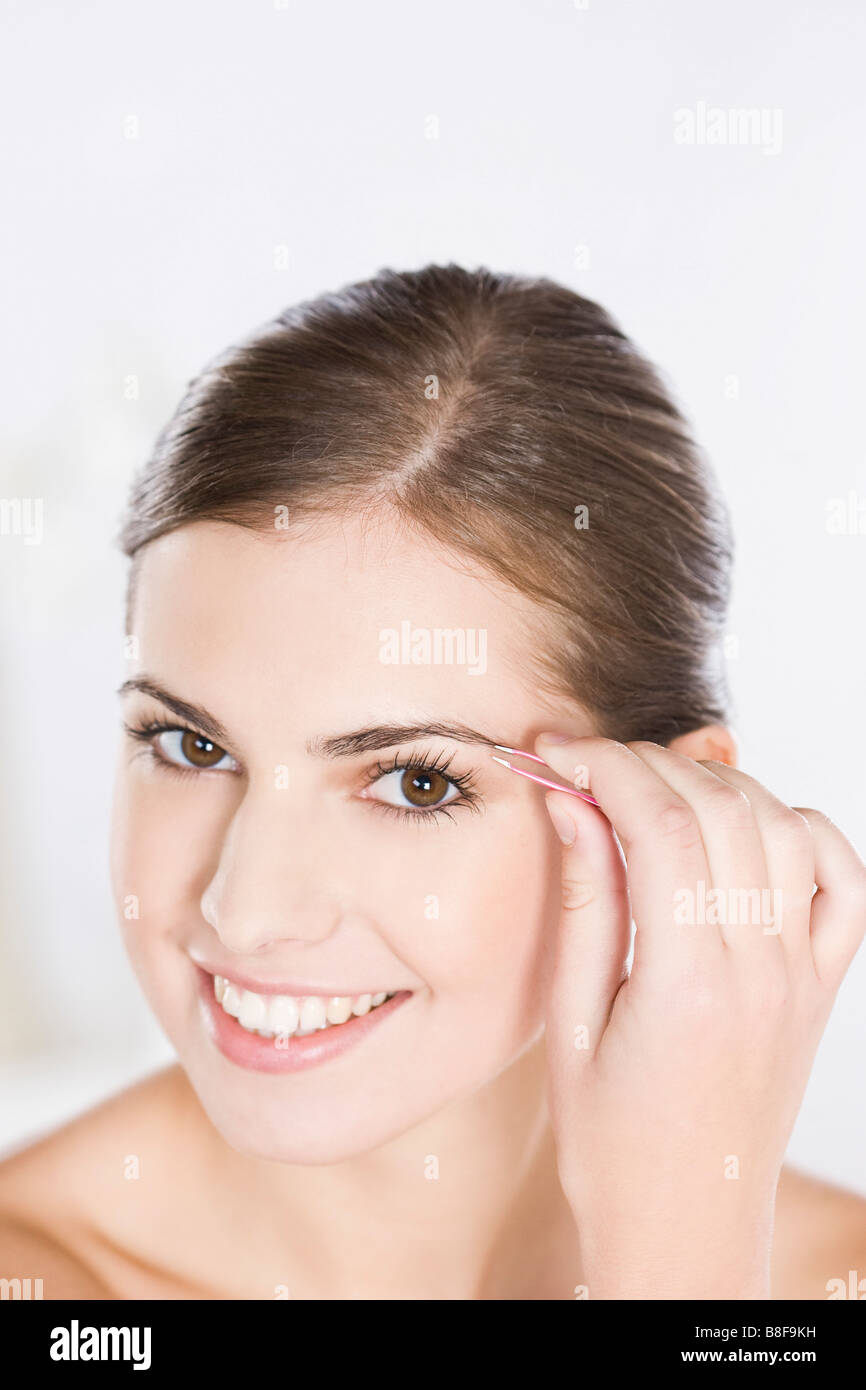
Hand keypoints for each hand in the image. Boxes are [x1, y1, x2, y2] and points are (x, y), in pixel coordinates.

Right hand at [538, 735, 865, 1298]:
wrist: (688, 1222)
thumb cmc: (613, 1141)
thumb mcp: (572, 1028)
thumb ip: (583, 907)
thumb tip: (572, 806)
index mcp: (688, 985)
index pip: (660, 826)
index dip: (606, 768)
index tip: (558, 753)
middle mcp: (761, 970)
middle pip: (720, 812)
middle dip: (647, 765)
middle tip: (589, 767)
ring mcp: (802, 975)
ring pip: (781, 828)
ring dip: (715, 786)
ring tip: (653, 792)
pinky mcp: (821, 985)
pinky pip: (840, 879)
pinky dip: (800, 828)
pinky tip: (745, 826)